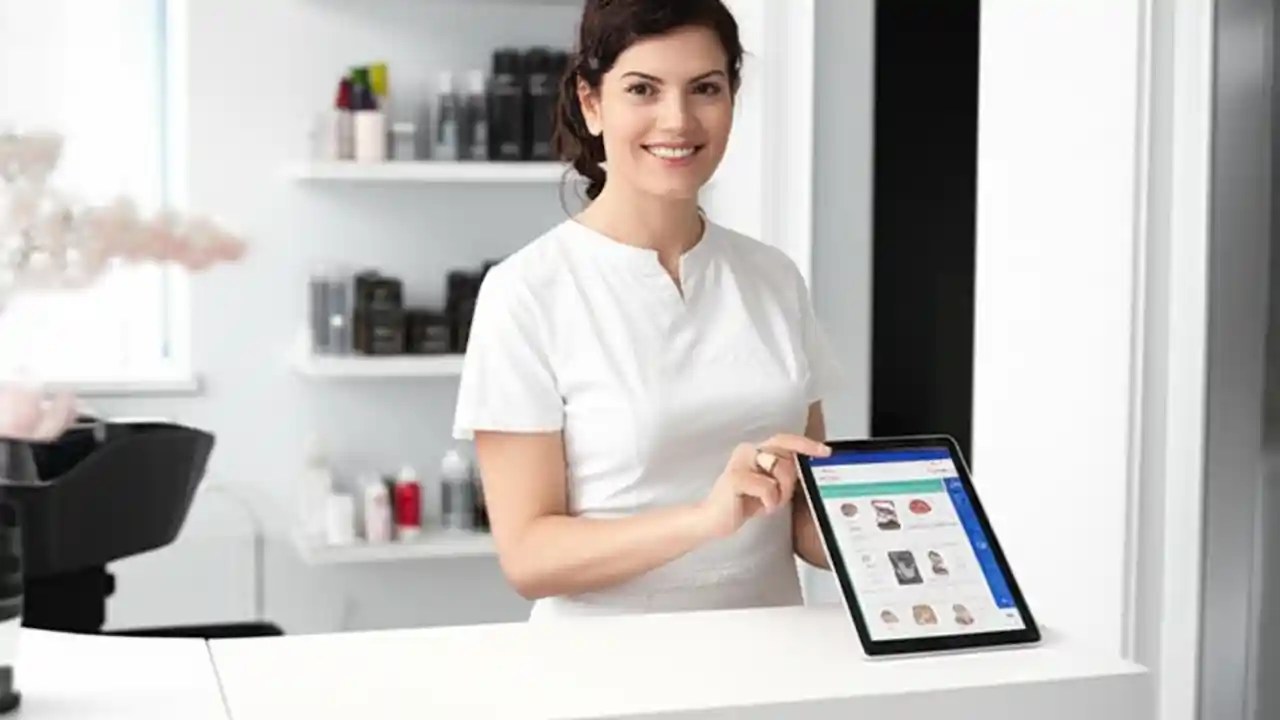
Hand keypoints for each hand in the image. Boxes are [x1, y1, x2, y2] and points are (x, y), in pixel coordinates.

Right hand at [696, 434, 831, 539]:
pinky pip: (768, 487)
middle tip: (780, 497)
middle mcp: (748, 450)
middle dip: (790, 481)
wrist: (713, 520)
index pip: (785, 439)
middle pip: (786, 457)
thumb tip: (806, 465)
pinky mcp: (735, 477)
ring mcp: (740, 461)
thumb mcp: (771, 487)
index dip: (806, 444)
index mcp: (757, 451)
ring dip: (780, 493)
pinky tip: (759, 507)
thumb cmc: (742, 503)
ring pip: (780, 469)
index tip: (825, 452)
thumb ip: (784, 473)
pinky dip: (769, 502)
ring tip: (767, 503)